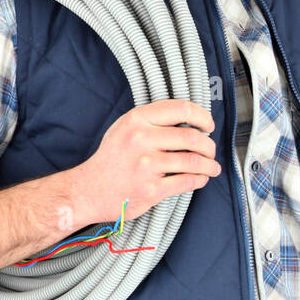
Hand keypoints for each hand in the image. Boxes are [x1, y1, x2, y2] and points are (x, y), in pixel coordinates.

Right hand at [71, 98, 221, 224]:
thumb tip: (190, 118)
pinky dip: (200, 180)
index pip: (181, 109)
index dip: (202, 116)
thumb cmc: (111, 159)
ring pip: (193, 161)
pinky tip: (201, 178)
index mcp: (136, 120)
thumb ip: (152, 120)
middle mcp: (141, 139)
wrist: (88, 190)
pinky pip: (187, 181)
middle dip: (209, 145)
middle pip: (192, 137)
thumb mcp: (124, 128)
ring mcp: (146, 166)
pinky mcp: (151, 189)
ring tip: (212, 167)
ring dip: (209, 165)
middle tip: (211, 151)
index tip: (208, 125)